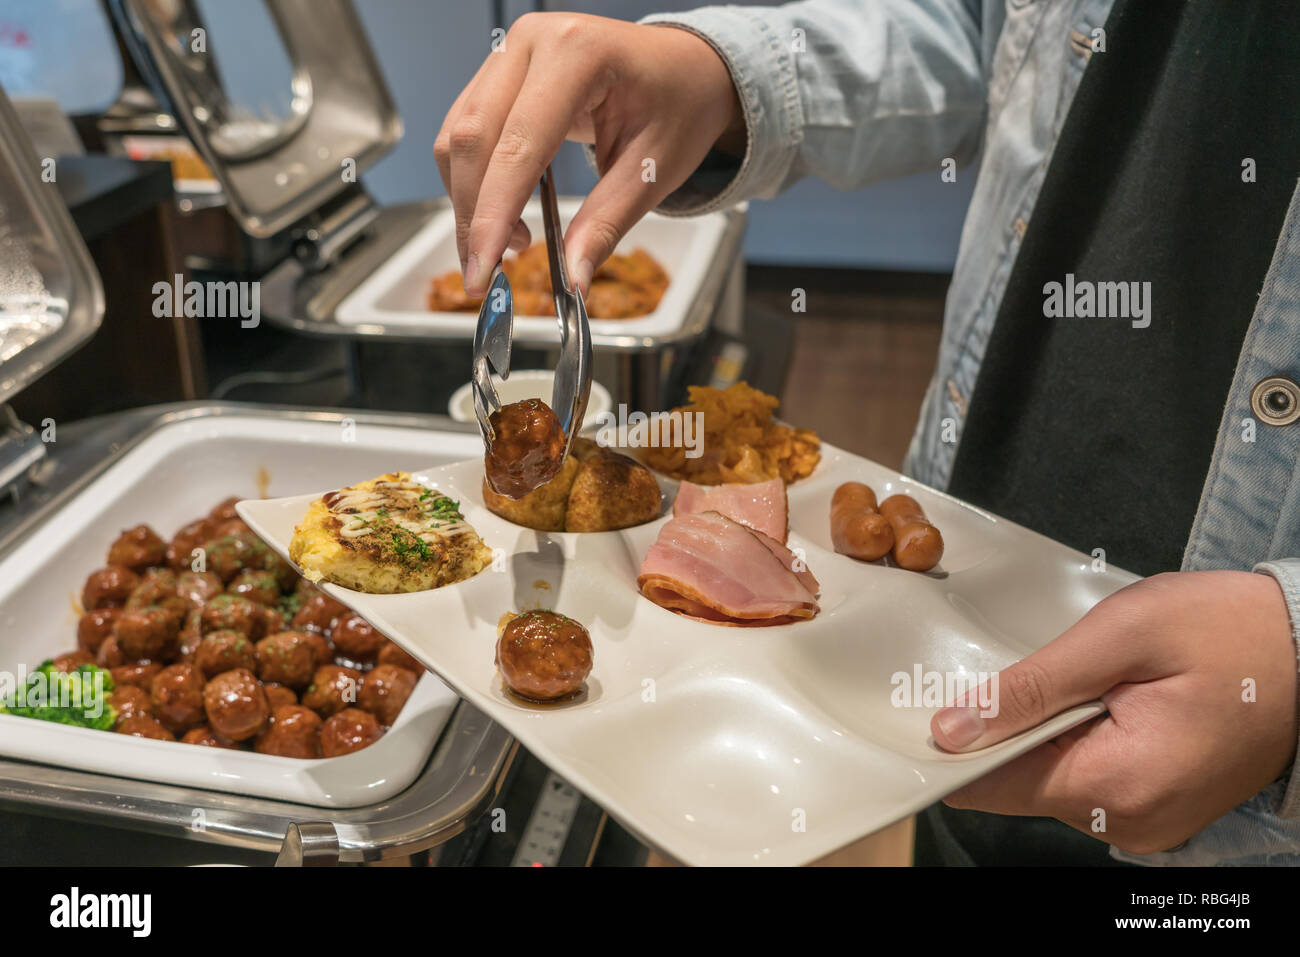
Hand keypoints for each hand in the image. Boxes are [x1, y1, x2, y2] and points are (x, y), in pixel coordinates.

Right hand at [434, 12, 742, 295]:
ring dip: (469, 200)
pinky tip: (504, 213)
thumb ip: (606, 223)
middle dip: (472, 215)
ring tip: (512, 244)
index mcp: (579, 54)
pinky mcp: (500, 70)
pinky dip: (475, 180)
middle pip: (473, 138)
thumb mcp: (653, 170)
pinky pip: (465, 129)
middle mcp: (533, 41)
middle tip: (487, 274)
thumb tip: (571, 279)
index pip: (518, 145)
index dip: (493, 214)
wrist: (685, 67)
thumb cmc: (679, 106)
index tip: (484, 270)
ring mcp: (511, 51)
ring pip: (459, 135)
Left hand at [932, 570, 1297, 853]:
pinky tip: (1100, 700)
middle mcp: (1129, 822)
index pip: (996, 786)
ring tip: (1082, 680)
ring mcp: (1146, 821)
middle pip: (1021, 781)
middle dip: (1007, 728)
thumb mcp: (1119, 637)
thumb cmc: (1231, 631)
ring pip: (1050, 778)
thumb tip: (953, 728)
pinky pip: (1087, 777)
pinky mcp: (1155, 805)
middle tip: (1022, 669)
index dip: (956, 748)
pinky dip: (1077, 738)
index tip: (926, 712)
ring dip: (1046, 730)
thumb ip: (1031, 687)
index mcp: (1119, 786)